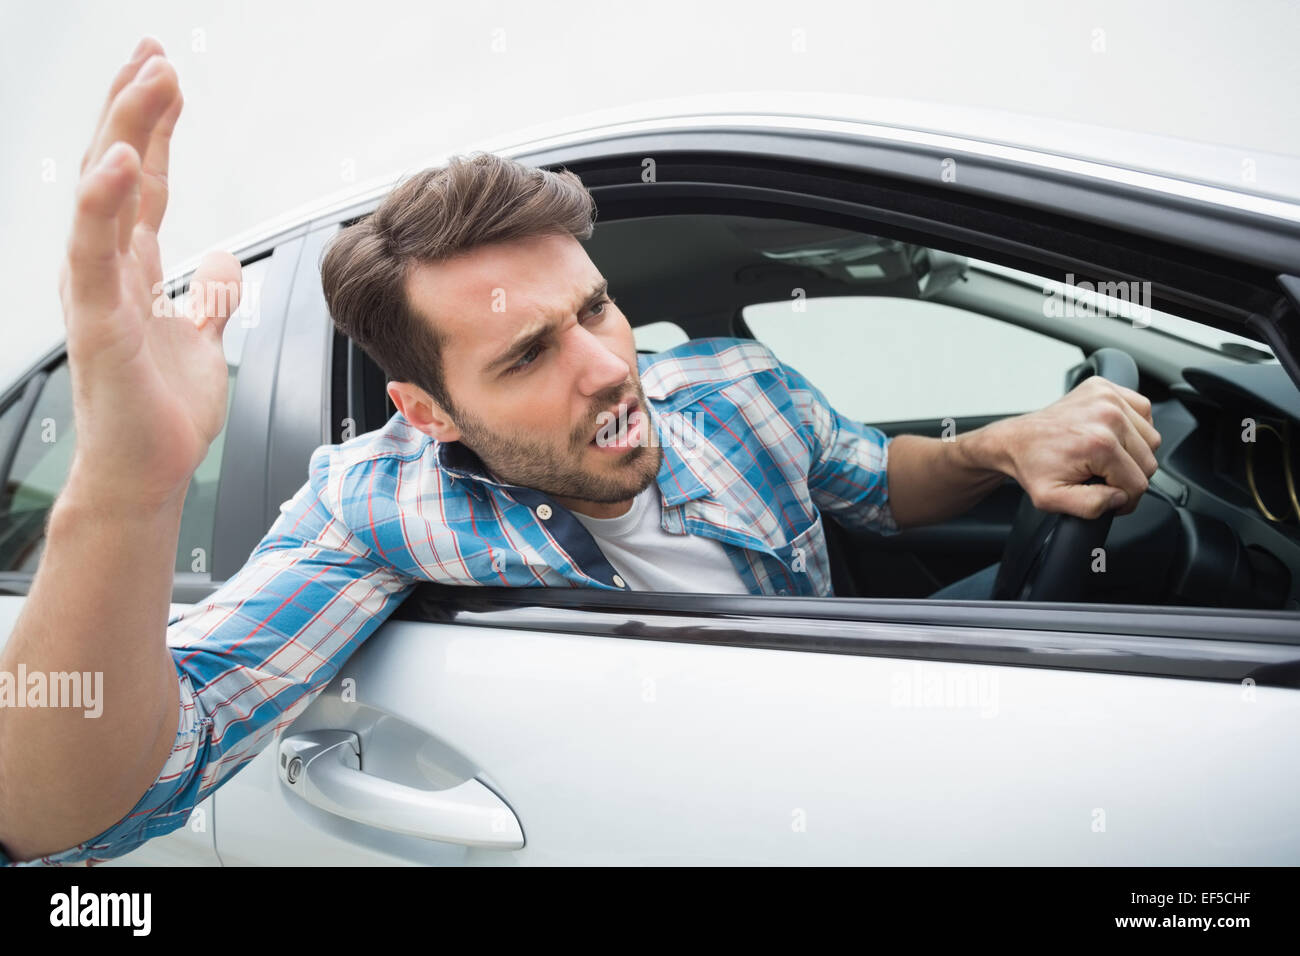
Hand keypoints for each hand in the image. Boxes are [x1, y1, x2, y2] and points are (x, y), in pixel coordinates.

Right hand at [58, 36, 241, 509]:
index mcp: (132, 270)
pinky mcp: (98, 324)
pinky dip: (103, 206)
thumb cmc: (165, 414)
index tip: (166, 74)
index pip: (145, 183)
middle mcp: (108, 270)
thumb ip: (205, 300)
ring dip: (127, 133)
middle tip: (154, 53)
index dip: (156, 127)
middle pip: (121, 172)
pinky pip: (95, 256)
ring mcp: (97, 293)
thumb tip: (217, 270)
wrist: (149, 472)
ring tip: (148, 79)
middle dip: (136, 108)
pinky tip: (121, 164)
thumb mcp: (201, 341)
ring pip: (106, 196)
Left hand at [991, 376, 1162, 518]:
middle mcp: (1108, 416)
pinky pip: (1143, 412)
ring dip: (1133, 452)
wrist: (1015, 440)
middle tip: (1102, 477)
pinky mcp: (1106, 387)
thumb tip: (1120, 498)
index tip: (1107, 495)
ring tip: (1104, 456)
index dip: (1124, 498)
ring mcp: (1108, 397)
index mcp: (1099, 443)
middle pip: (1148, 461)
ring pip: (1151, 438)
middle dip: (1128, 476)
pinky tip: (1112, 436)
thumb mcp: (1052, 499)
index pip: (1138, 483)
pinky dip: (1134, 427)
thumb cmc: (1032, 466)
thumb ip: (1091, 506)